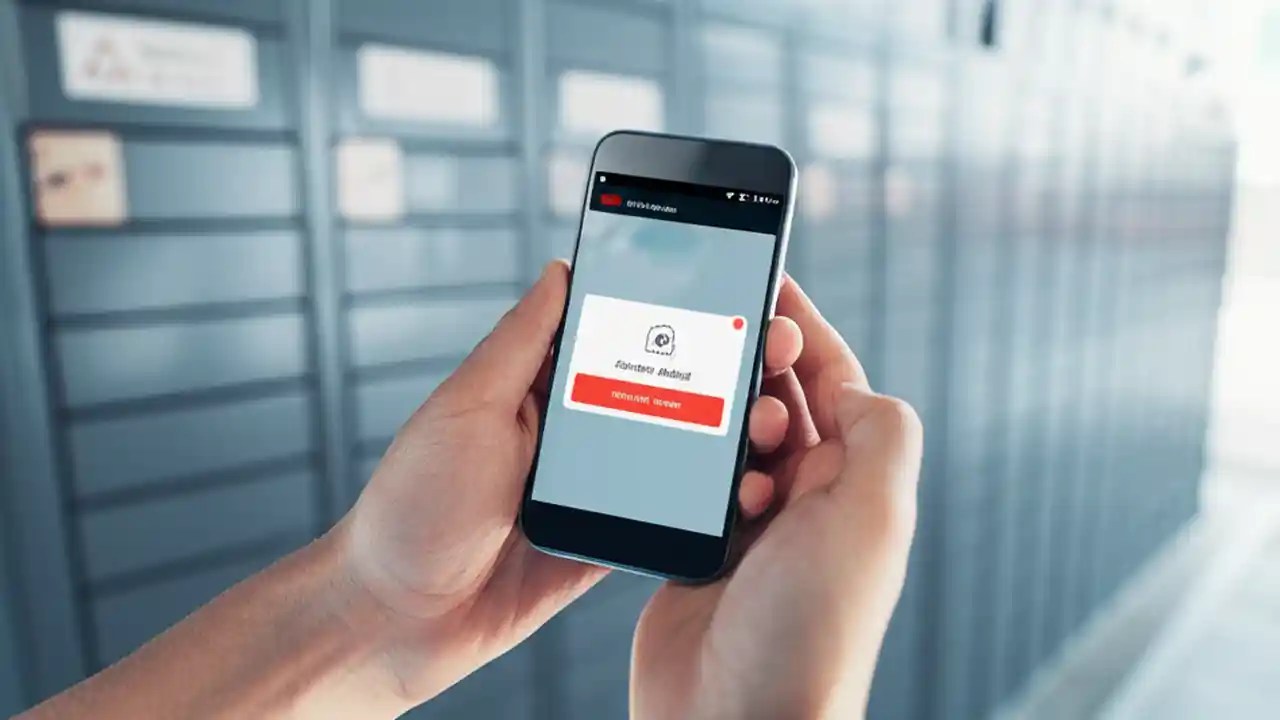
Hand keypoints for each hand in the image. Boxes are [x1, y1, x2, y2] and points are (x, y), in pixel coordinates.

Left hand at [336, 260, 803, 706]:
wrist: (395, 619)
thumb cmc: (413, 505)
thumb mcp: (466, 407)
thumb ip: (519, 343)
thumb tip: (562, 270)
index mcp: (532, 389)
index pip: (606, 334)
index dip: (659, 310)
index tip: (717, 286)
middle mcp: (566, 432)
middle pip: (651, 387)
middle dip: (708, 369)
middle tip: (764, 350)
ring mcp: (589, 488)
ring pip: (668, 447)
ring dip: (713, 434)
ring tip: (763, 417)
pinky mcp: (603, 539)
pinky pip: (660, 511)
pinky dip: (697, 501)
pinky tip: (739, 485)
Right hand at [632, 277, 923, 718]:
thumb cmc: (810, 630)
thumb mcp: (872, 515)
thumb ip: (879, 431)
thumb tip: (851, 383)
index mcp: (856, 485)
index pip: (835, 380)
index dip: (806, 327)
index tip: (772, 278)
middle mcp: (809, 503)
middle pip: (779, 399)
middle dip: (754, 362)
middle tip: (727, 340)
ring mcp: (752, 529)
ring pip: (728, 437)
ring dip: (714, 412)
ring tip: (705, 411)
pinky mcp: (700, 553)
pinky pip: (688, 483)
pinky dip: (678, 458)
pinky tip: (663, 446)